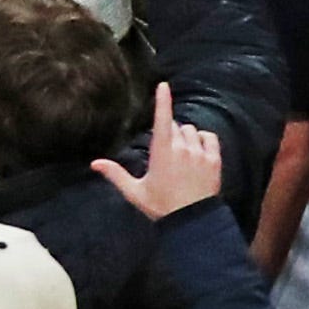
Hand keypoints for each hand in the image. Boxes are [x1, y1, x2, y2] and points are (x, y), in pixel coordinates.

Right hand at [91, 85, 221, 219]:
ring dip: (185, 136)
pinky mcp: (214, 160)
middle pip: (174, 126)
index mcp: (161, 151)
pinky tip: (197, 150)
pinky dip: (203, 139)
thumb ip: (116, 174)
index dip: (162, 100)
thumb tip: (94, 163)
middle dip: (169, 132)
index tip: (163, 85)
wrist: (192, 223)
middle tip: (165, 152)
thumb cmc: (161, 206)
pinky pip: (209, 137)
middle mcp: (181, 147)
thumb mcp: (135, 192)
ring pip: (191, 130)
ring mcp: (199, 153)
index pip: (162, 119)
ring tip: (181, 154)